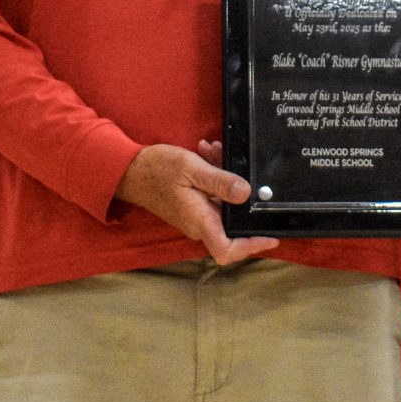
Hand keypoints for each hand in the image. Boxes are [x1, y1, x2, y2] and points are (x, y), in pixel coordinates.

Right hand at [115, 143, 278, 266]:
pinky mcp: (193, 206)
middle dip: (240, 193)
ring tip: (213, 151)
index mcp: (200, 221)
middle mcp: (199, 224)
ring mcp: (196, 216)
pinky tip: (208, 154)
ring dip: (224, 178)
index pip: (227, 250)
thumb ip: (220, 181)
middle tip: (236, 164)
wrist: (129, 169)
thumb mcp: (191, 169)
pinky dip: (214, 176)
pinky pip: (212, 195)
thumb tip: (247, 193)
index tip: (271, 237)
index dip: (252, 247)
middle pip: (232, 222)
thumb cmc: (157, 169)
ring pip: (223, 203)